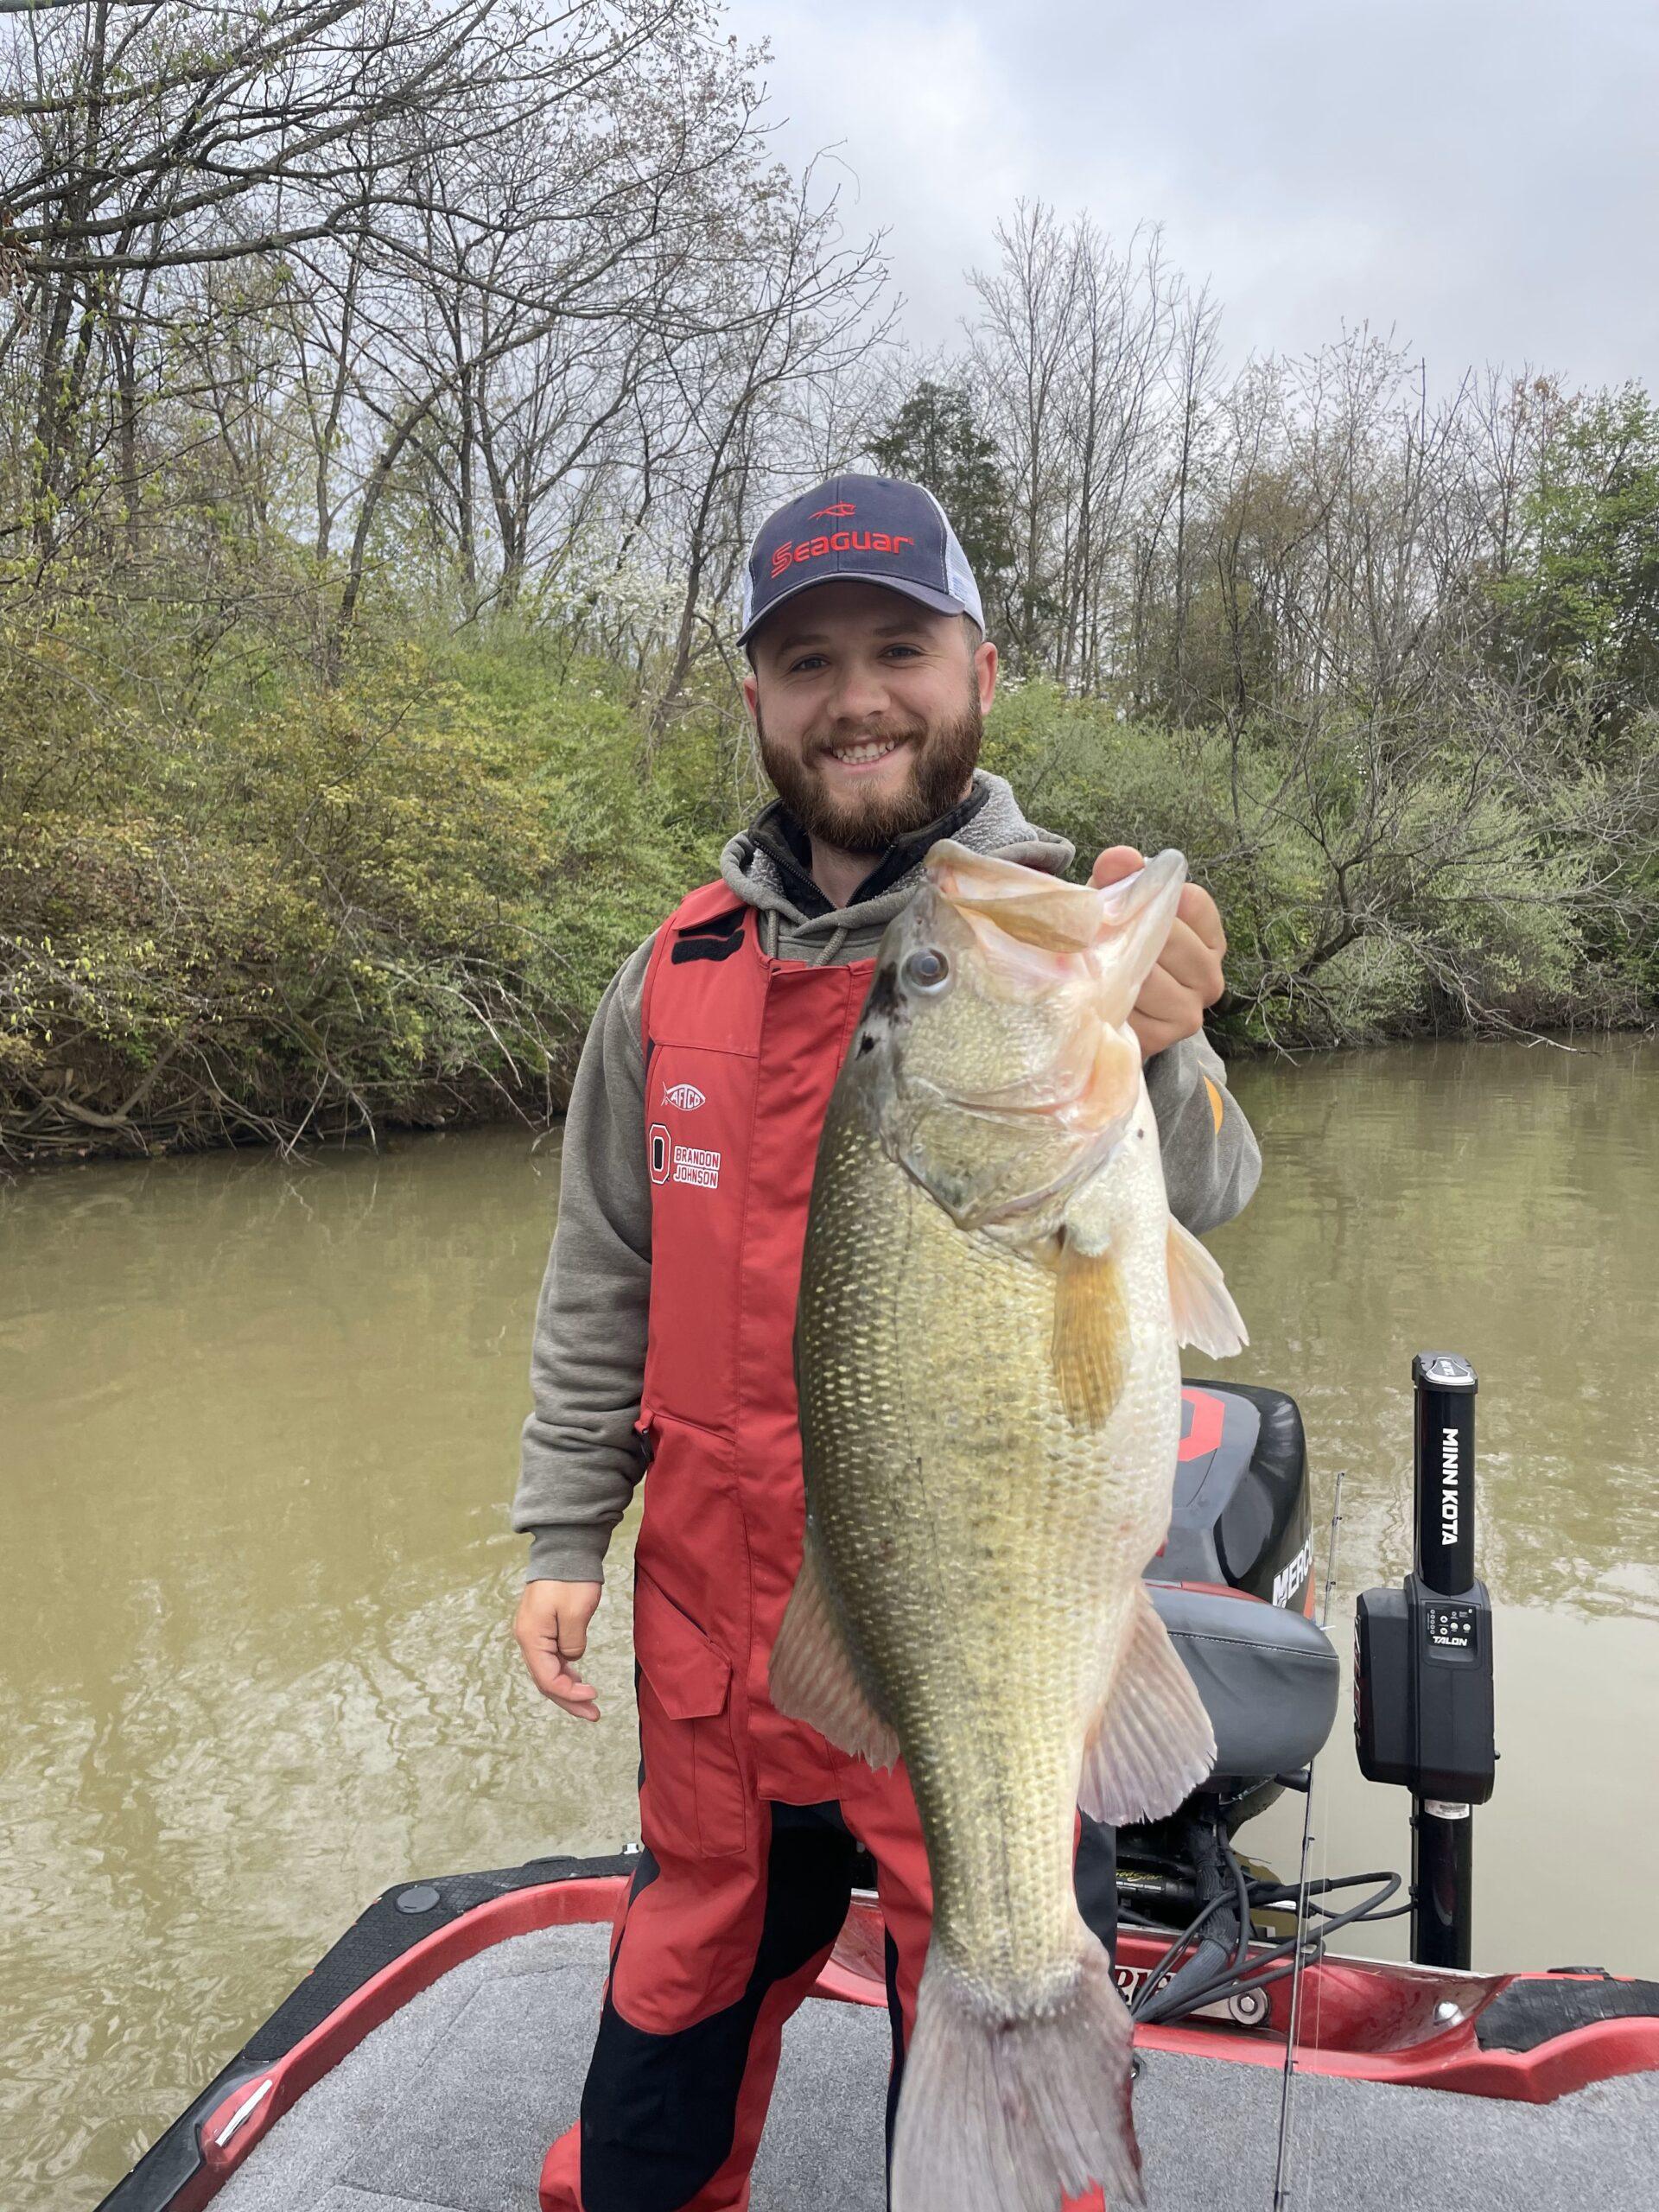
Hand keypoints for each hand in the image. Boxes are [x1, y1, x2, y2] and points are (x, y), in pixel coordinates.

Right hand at [514, 1579, 603, 1721]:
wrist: (566, 1549)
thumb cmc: (571, 1578)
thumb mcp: (575, 1612)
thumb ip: (572, 1643)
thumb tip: (572, 1659)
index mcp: (531, 1637)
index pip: (547, 1678)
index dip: (570, 1693)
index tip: (594, 1695)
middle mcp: (528, 1638)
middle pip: (545, 1680)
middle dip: (569, 1700)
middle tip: (594, 1715)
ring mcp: (534, 1633)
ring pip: (549, 1671)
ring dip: (568, 1689)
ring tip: (590, 1705)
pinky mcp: (543, 1628)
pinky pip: (552, 1659)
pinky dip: (565, 1672)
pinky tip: (578, 1680)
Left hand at [1090, 845, 1225, 1060]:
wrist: (1102, 1011)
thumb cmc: (1115, 948)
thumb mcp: (1116, 907)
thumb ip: (1120, 877)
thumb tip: (1122, 858)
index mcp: (1210, 938)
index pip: (1192, 902)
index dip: (1152, 896)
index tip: (1122, 898)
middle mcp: (1210, 976)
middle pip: (1172, 939)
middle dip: (1131, 933)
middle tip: (1096, 933)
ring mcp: (1192, 1011)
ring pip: (1152, 977)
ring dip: (1117, 967)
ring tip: (1093, 963)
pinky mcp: (1165, 1037)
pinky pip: (1134, 1009)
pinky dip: (1110, 998)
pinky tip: (1098, 993)